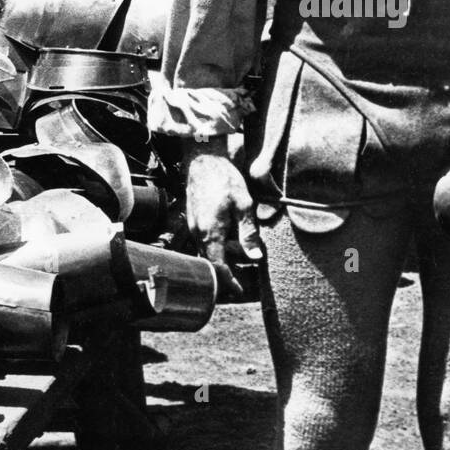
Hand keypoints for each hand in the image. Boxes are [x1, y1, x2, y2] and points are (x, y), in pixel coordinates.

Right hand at [182, 145, 261, 271]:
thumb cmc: (225, 179)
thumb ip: (249, 233)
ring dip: (223, 255)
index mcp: (210, 234)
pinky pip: (205, 240)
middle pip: (212, 262)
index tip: (239, 290)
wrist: (204, 159)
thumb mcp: (244, 205)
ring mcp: (194, 227)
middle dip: (227, 269)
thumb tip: (255, 258)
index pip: (218, 268)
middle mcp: (198, 233)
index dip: (229, 282)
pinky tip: (231, 236)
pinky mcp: (194, 219)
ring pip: (208, 251)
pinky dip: (217, 244)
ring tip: (241, 252)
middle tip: (245, 273)